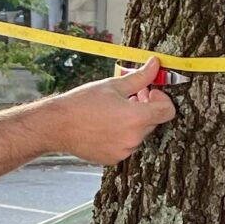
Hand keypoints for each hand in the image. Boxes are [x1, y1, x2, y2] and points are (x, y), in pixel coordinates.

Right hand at [48, 60, 175, 164]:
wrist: (57, 125)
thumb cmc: (81, 104)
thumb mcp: (113, 85)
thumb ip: (140, 77)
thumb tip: (154, 65)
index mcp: (136, 117)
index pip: (167, 111)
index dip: (162, 99)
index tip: (150, 93)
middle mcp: (133, 138)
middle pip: (153, 121)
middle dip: (146, 108)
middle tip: (130, 97)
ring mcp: (124, 151)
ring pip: (139, 134)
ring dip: (133, 122)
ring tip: (113, 112)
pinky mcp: (114, 159)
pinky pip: (127, 145)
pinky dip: (122, 135)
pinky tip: (106, 125)